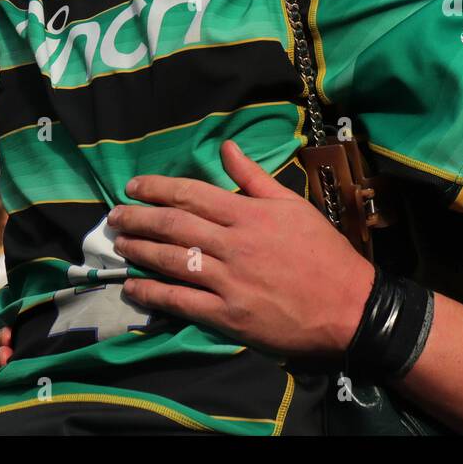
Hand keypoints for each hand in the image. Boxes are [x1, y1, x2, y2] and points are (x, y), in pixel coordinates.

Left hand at [109, 140, 374, 359]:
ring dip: (140, 250)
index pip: (193, 194)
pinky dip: (152, 293)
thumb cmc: (324, 253)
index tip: (134, 186)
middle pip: (174, 225)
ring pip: (172, 260)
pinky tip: (133, 287)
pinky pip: (180, 301)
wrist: (347, 306)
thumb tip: (227, 148)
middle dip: (139, 218)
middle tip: (115, 216)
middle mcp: (234, 244)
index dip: (158, 188)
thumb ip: (256, 178)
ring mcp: (229, 281)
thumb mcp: (294, 206)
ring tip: (120, 244)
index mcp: (250, 214)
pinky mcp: (227, 315)